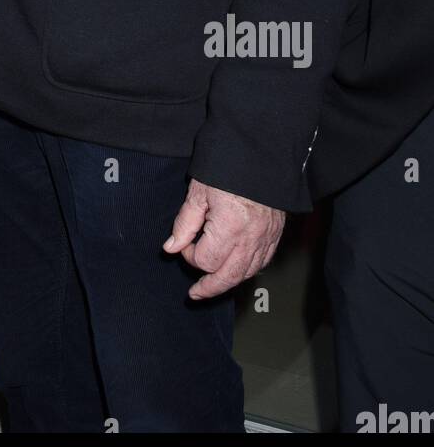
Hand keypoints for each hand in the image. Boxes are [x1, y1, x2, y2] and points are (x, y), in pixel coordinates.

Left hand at [163, 178, 284, 298]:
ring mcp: (266, 238)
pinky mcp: (275, 234)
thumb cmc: (228, 168)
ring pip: (247, 273)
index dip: (189, 255)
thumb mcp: (199, 192)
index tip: (185, 242)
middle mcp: (250, 238)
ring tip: (213, 285)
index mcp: (229, 226)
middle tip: (195, 294)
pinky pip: (262, 262)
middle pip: (228, 277)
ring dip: (228, 281)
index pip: (205, 260)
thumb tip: (171, 248)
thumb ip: (184, 223)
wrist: (261, 153)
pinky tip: (236, 269)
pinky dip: (247, 269)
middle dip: (209, 288)